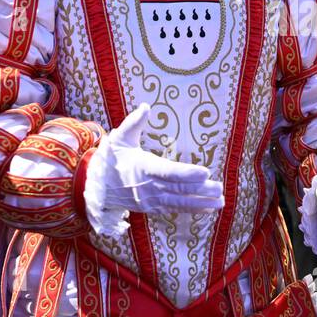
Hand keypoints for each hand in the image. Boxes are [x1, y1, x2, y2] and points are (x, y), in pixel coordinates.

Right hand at [96, 103, 223, 215]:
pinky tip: (208, 208)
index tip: (205, 172)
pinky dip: (192, 209)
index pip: (167, 171)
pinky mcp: (152, 208)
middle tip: (219, 187)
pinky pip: (174, 209)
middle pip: (178, 189)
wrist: (96, 187)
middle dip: (200, 189)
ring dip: (201, 202)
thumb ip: (133, 123)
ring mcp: (151, 200)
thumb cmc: (111, 159)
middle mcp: (148, 187)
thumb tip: (146, 106)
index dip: (186, 173)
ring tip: (220, 201)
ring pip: (179, 202)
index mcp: (142, 167)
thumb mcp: (119, 138)